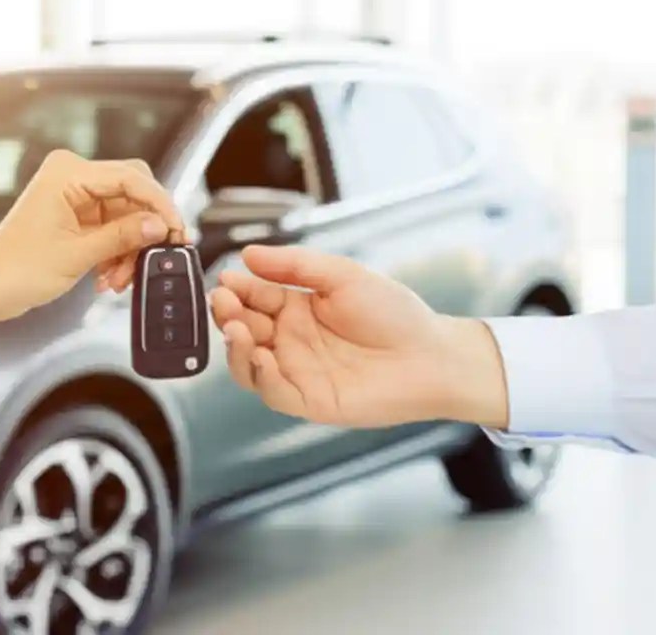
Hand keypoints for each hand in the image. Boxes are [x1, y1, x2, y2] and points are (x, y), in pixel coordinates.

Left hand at [0, 149, 186, 320]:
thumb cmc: (15, 270)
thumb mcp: (78, 255)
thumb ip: (123, 237)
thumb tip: (159, 225)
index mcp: (66, 173)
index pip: (132, 178)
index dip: (160, 205)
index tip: (177, 230)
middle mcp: (71, 176)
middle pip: (133, 192)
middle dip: (145, 229)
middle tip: (157, 256)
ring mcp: (73, 194)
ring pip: (126, 213)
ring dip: (129, 247)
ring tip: (119, 279)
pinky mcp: (74, 213)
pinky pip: (112, 226)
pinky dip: (117, 251)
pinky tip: (110, 275)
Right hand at [209, 245, 508, 428]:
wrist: (432, 356)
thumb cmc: (395, 314)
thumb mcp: (342, 276)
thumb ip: (295, 265)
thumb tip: (249, 254)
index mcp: (297, 309)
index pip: (253, 297)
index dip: (235, 289)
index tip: (223, 280)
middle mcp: (292, 341)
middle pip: (243, 330)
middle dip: (227, 315)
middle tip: (223, 303)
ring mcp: (297, 371)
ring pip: (247, 364)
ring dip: (234, 347)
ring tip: (236, 329)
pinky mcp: (309, 400)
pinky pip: (272, 392)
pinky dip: (260, 375)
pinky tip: (261, 356)